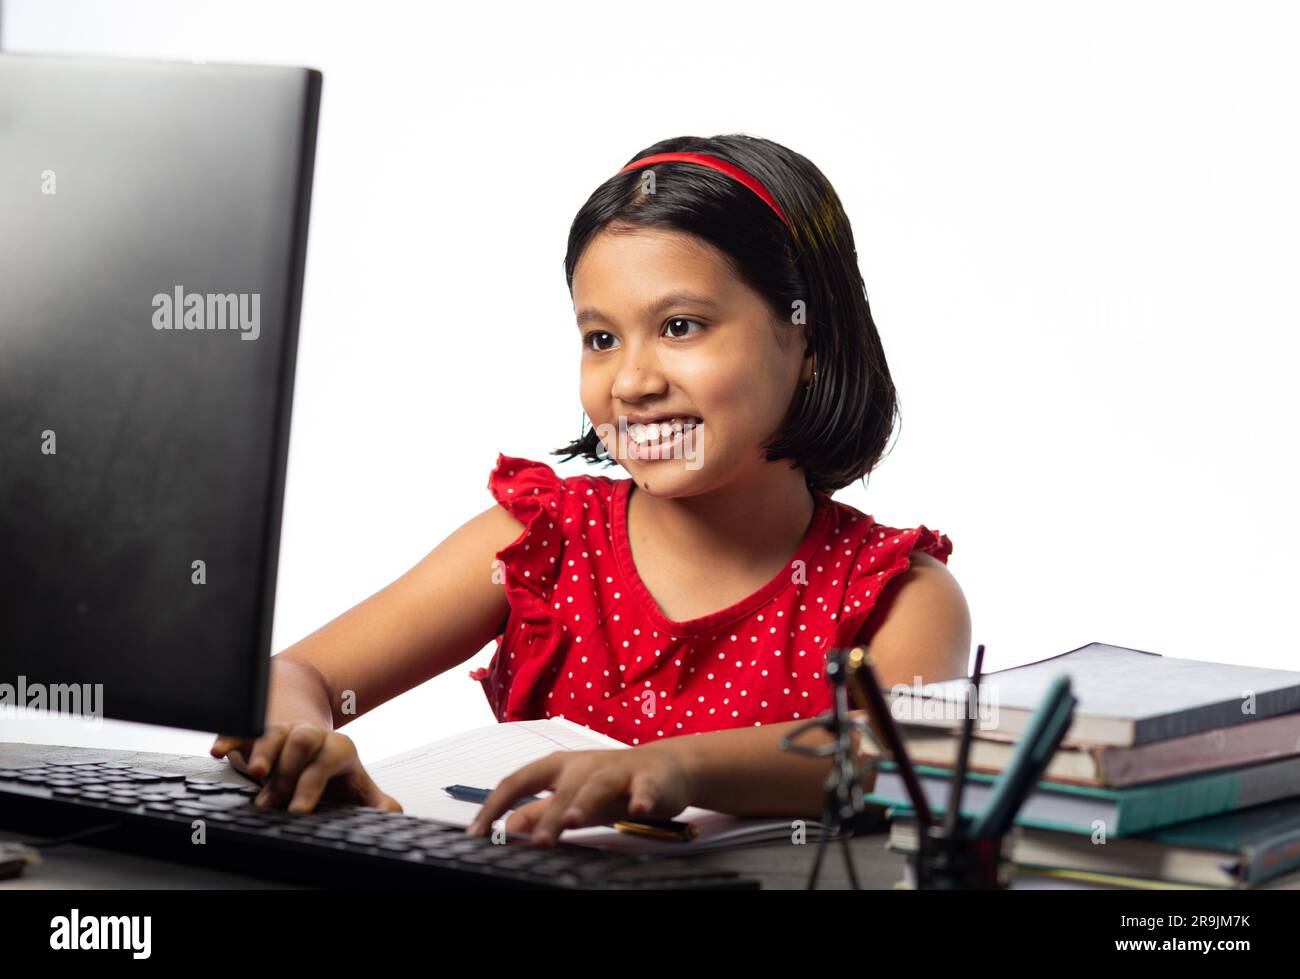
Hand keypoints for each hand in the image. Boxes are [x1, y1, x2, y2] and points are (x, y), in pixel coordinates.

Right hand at [209, 723, 401, 814]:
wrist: (313, 745)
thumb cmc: (333, 772)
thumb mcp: (356, 787)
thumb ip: (375, 802)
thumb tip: (391, 813)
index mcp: (338, 748)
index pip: (326, 760)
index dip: (312, 785)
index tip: (298, 810)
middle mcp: (310, 736)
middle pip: (302, 739)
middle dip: (288, 768)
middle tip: (274, 799)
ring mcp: (282, 732)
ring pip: (272, 733)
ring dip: (262, 752)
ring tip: (255, 773)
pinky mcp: (256, 735)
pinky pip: (242, 731)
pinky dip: (231, 737)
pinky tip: (220, 750)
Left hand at [463, 746, 690, 846]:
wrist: (667, 767)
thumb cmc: (612, 784)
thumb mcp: (571, 797)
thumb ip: (540, 811)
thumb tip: (506, 826)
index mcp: (559, 767)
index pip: (519, 780)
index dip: (496, 804)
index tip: (476, 832)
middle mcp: (585, 765)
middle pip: (561, 789)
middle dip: (547, 816)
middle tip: (535, 843)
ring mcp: (618, 770)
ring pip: (598, 785)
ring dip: (584, 802)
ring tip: (572, 821)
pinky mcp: (649, 779)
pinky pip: (645, 788)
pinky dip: (642, 797)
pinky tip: (638, 810)